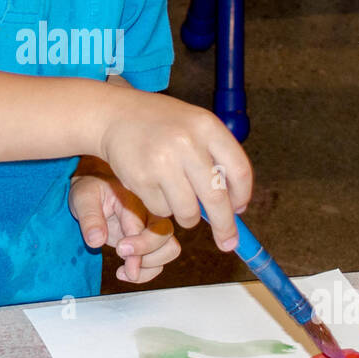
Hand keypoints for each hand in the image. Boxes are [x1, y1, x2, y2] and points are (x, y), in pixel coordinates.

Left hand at [69, 169, 180, 284]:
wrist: (94, 189)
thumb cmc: (90, 191)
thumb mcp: (83, 197)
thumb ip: (89, 217)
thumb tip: (96, 240)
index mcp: (136, 201)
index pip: (148, 225)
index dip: (140, 244)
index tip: (119, 250)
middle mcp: (150, 214)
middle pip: (166, 236)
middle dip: (148, 255)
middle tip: (122, 258)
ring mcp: (151, 228)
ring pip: (170, 250)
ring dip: (150, 266)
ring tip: (124, 270)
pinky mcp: (148, 241)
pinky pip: (160, 261)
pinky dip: (146, 273)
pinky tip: (124, 272)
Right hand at [95, 86, 251, 252]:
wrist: (116, 115)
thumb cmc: (161, 124)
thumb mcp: (195, 126)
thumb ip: (216, 157)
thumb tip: (235, 206)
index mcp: (207, 126)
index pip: (239, 171)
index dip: (242, 196)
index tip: (240, 210)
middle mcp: (187, 142)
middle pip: (217, 199)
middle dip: (225, 226)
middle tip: (228, 242)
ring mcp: (162, 161)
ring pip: (188, 212)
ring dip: (187, 216)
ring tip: (178, 198)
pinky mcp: (141, 179)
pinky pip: (162, 211)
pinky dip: (162, 207)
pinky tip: (155, 185)